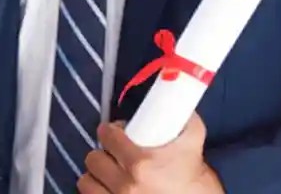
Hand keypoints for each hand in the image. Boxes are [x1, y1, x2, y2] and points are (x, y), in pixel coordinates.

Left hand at [77, 112, 224, 193]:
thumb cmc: (194, 177)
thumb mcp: (193, 141)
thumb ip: (185, 116)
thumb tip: (174, 96)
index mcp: (141, 163)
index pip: (107, 137)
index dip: (109, 131)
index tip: (114, 132)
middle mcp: (125, 185)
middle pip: (93, 159)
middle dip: (103, 153)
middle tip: (113, 154)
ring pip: (87, 181)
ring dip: (96, 175)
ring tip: (108, 173)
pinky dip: (97, 191)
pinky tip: (107, 189)